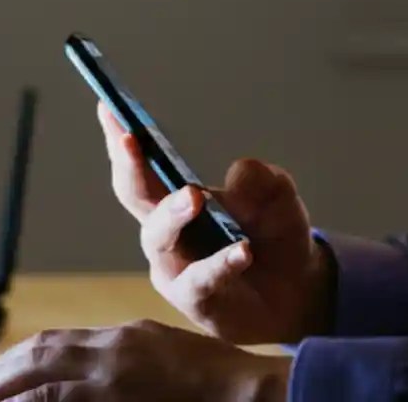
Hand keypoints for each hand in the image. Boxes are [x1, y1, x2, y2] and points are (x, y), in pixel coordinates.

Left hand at [0, 319, 290, 401]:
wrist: (255, 394)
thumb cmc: (224, 388)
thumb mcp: (169, 363)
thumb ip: (129, 369)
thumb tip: (91, 388)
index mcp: (125, 339)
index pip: (52, 344)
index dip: (14, 362)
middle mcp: (113, 350)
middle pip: (36, 355)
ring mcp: (115, 376)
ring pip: (38, 381)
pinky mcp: (118, 396)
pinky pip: (56, 401)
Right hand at [100, 103, 333, 344]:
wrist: (300, 290)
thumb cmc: (274, 235)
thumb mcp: (277, 194)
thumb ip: (258, 179)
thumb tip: (232, 179)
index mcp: (174, 200)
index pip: (139, 166)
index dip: (118, 138)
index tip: (106, 105)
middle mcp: (165, 232)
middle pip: (133, 195)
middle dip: (129, 165)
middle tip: (131, 137)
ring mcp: (175, 268)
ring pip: (158, 238)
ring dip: (172, 213)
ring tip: (193, 196)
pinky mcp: (196, 302)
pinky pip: (200, 281)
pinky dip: (220, 262)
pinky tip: (243, 250)